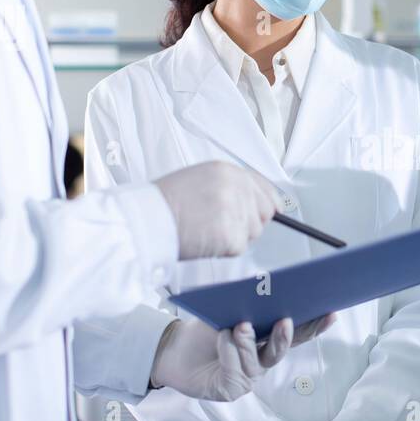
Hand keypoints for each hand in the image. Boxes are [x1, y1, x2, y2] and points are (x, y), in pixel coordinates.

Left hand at [150, 313, 335, 400]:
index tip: (331, 313)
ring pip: (256, 362)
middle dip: (284, 337)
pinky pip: (235, 370)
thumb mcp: (228, 311)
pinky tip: (223, 338)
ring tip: (239, 326)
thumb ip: (247, 304)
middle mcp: (262, 362)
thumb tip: (263, 285)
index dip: (315, 327)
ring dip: (247, 341)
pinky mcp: (231, 389)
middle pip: (280, 351)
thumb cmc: (205, 330)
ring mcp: (248, 378)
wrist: (173, 348)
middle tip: (284, 320)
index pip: (297, 335)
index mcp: (267, 341)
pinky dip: (229, 352)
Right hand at [154, 161, 279, 258]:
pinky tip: (204, 239)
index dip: (268, 203)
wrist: (146, 221)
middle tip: (219, 223)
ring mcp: (235, 210)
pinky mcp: (232, 235)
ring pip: (253, 232)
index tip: (273, 211)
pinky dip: (224, 249)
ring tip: (206, 229)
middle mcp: (236, 187)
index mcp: (228, 170)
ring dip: (234, 236)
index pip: (265, 188)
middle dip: (248, 222)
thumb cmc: (165, 203)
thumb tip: (262, 202)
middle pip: (265, 213)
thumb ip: (231, 186)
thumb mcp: (200, 179)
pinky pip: (239, 247)